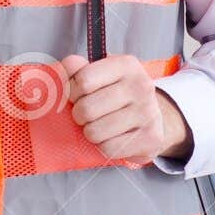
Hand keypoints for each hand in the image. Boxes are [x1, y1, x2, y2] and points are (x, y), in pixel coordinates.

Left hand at [62, 53, 192, 165]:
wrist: (150, 118)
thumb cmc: (115, 95)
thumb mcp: (98, 74)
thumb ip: (76, 69)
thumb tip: (63, 69)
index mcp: (126, 65)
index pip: (83, 80)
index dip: (72, 92)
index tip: (78, 96)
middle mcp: (142, 86)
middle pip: (86, 109)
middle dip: (79, 115)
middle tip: (88, 114)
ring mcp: (149, 113)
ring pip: (94, 132)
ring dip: (90, 132)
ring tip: (100, 125)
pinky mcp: (151, 138)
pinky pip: (108, 149)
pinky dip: (104, 147)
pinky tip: (113, 137)